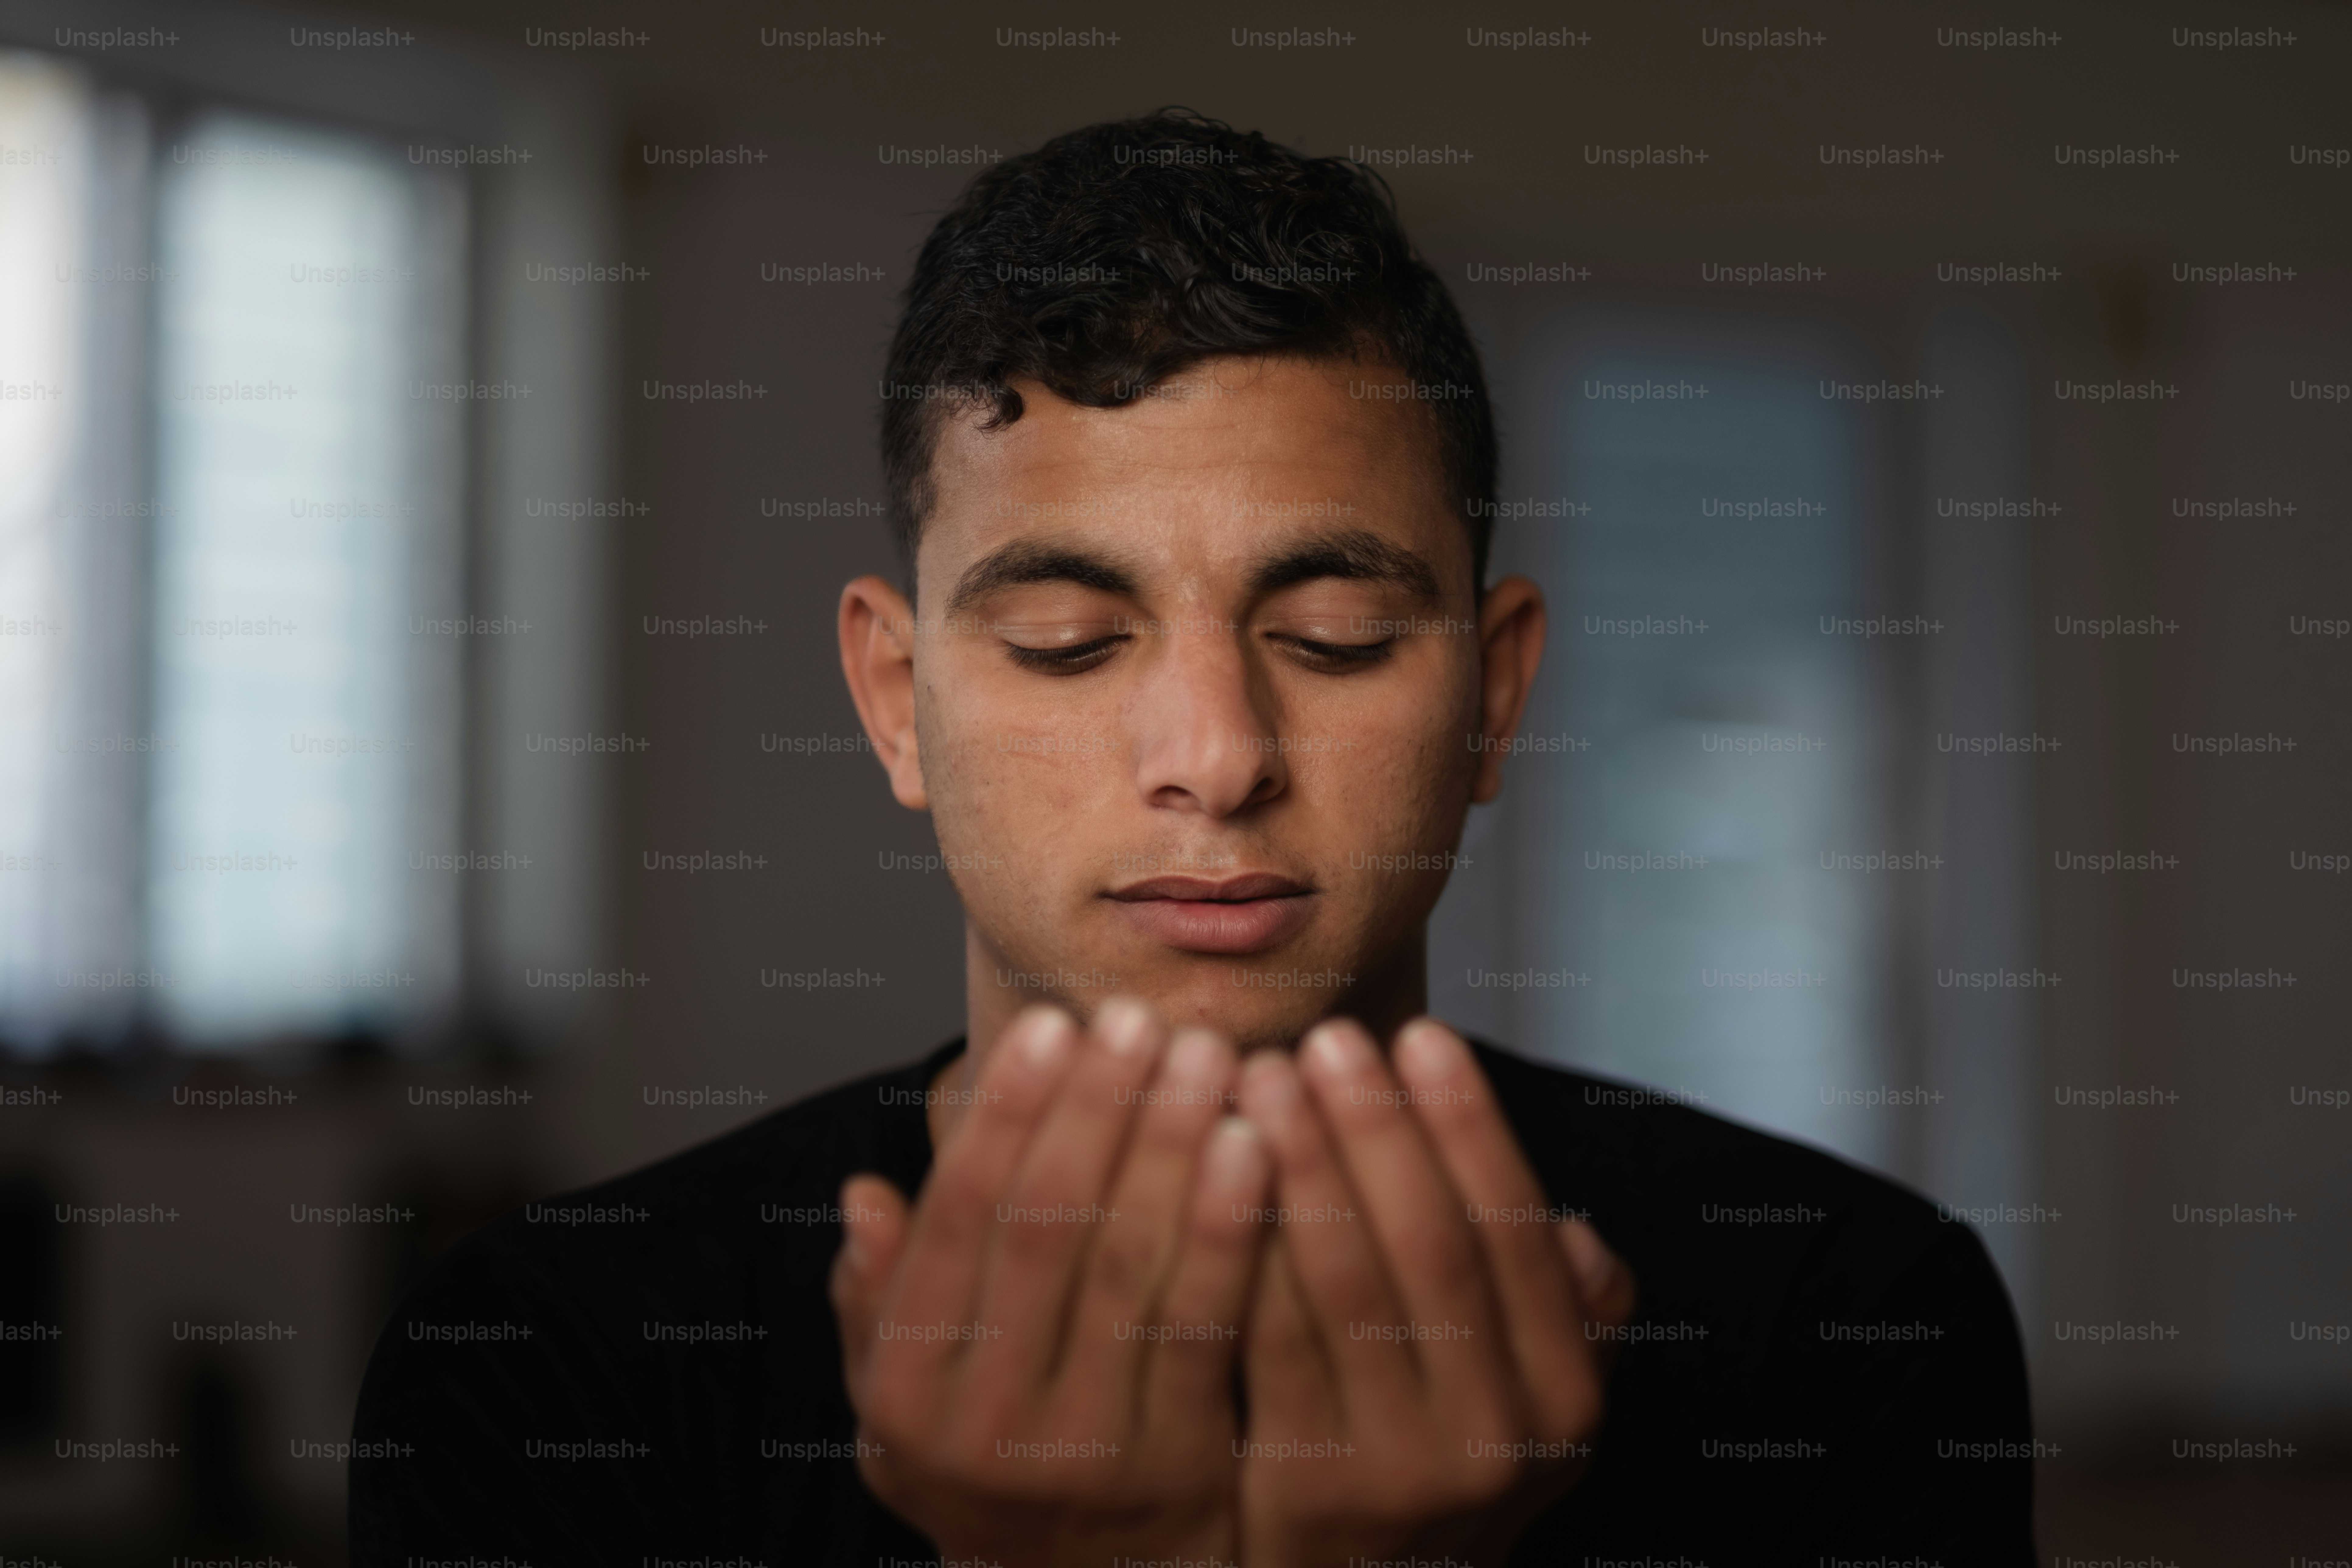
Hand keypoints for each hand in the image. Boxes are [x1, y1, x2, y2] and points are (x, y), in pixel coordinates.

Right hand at [830, 999, 1272, 1567]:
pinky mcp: (1178, 1463)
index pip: (963, 1219)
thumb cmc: (995, 1467)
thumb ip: (879, 1306)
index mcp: (910, 1388)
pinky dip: (1230, 1227)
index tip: (1054, 1023)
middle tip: (1141, 1015)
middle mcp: (985, 1419)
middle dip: (1098, 1111)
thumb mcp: (901, 1410)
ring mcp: (1082, 1449)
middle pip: (1048, 1228)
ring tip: (1206, 1054)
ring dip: (1170, 1147)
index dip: (1009, 1115)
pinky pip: (1205, 1323)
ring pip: (1130, 1265)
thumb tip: (861, 1195)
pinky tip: (1257, 1144)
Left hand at [1234, 1016, 1635, 1567]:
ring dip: (1301, 1168)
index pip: (1514, 1228)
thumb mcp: (1533, 1403)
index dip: (1468, 1125)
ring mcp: (1405, 1466)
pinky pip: (1268, 1341)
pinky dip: (1242, 1248)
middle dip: (1376, 1130)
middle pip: (1432, 1245)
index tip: (1421, 1031)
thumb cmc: (1442, 1461)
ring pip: (1346, 1283)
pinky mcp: (1309, 1486)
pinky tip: (1208, 1170)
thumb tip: (1571, 1234)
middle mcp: (1501, 1432)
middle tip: (1325, 1037)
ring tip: (1256, 1076)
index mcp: (1565, 1391)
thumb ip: (1567, 1317)